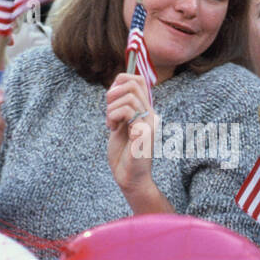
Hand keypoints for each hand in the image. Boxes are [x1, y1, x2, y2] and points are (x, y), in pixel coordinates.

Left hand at [105, 72, 156, 198]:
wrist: (129, 178)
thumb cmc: (123, 154)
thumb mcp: (119, 126)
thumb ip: (119, 109)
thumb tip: (113, 89)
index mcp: (145, 111)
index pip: (139, 80)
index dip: (121, 80)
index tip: (110, 98)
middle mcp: (150, 114)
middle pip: (134, 83)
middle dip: (113, 93)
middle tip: (108, 110)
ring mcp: (149, 123)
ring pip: (129, 96)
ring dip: (111, 108)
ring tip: (110, 124)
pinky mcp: (144, 132)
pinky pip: (126, 110)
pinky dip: (112, 116)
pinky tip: (111, 128)